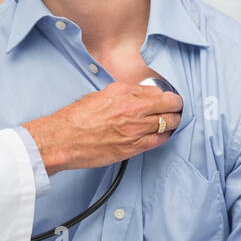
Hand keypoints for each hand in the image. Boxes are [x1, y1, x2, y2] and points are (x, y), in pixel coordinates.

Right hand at [22, 80, 182, 174]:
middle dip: (176, 106)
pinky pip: (158, 141)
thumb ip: (123, 93)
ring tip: (173, 121)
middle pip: (169, 106)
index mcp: (126, 94)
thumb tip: (138, 94)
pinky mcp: (132, 148)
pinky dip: (164, 136)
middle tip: (176, 108)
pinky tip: (164, 135)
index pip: (159, 91)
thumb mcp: (101, 94)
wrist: (64, 139)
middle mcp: (134, 110)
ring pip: (167, 124)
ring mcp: (135, 130)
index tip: (167, 97)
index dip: (166, 95)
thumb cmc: (77, 118)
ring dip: (173, 122)